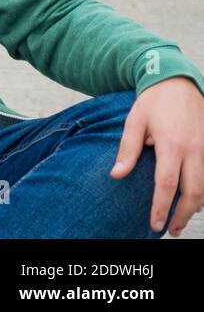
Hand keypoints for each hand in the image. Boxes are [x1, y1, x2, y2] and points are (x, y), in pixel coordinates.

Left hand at [110, 76, 203, 236]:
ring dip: (195, 207)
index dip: (161, 206)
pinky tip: (194, 201)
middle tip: (170, 229)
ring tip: (180, 219)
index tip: (154, 224)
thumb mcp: (134, 121)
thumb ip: (128, 149)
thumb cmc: (153, 102)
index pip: (167, 183)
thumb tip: (117, 175)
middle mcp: (194, 149)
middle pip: (193, 192)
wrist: (177, 82)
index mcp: (171, 143)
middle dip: (182, 215)